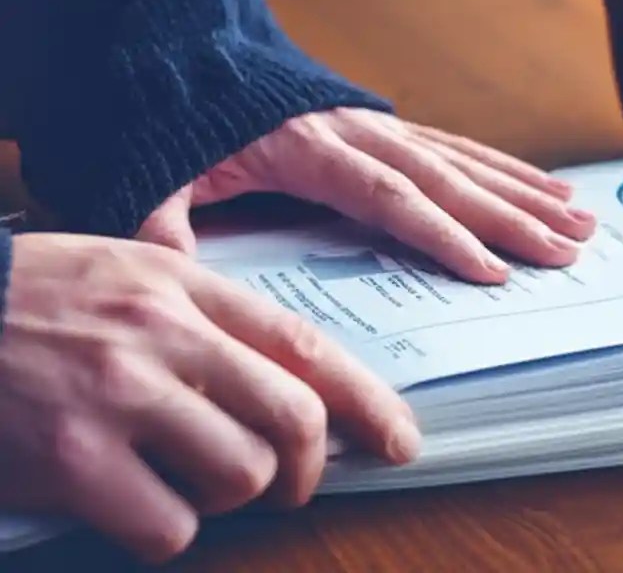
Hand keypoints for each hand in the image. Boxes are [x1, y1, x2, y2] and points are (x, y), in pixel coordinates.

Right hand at [0, 234, 419, 562]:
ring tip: (184, 483)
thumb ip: (202, 319)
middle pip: (294, 417)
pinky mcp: (72, 457)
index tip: (399, 440)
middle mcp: (162, 334)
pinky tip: (130, 505)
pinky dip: (164, 529)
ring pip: (242, 473)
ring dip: (228, 497)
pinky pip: (170, 523)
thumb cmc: (23, 302)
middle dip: (308, 469)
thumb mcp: (121, 277)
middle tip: (291, 487)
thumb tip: (283, 385)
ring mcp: (118, 395)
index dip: (367, 401)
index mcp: (182, 286)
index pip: (305, 346)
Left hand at [137, 109, 596, 281]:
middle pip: (448, 177)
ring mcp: (382, 126)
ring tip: (582, 221)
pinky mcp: (391, 127)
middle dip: (511, 217)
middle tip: (566, 250)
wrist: (194, 54)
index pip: (388, 196)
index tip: (490, 270)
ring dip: (527, 192)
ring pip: (467, 159)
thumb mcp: (158, 171)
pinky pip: (461, 148)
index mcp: (311, 150)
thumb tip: (171, 274)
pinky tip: (549, 188)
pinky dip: (509, 168)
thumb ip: (161, 219)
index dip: (440, 234)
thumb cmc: (182, 124)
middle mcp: (361, 133)